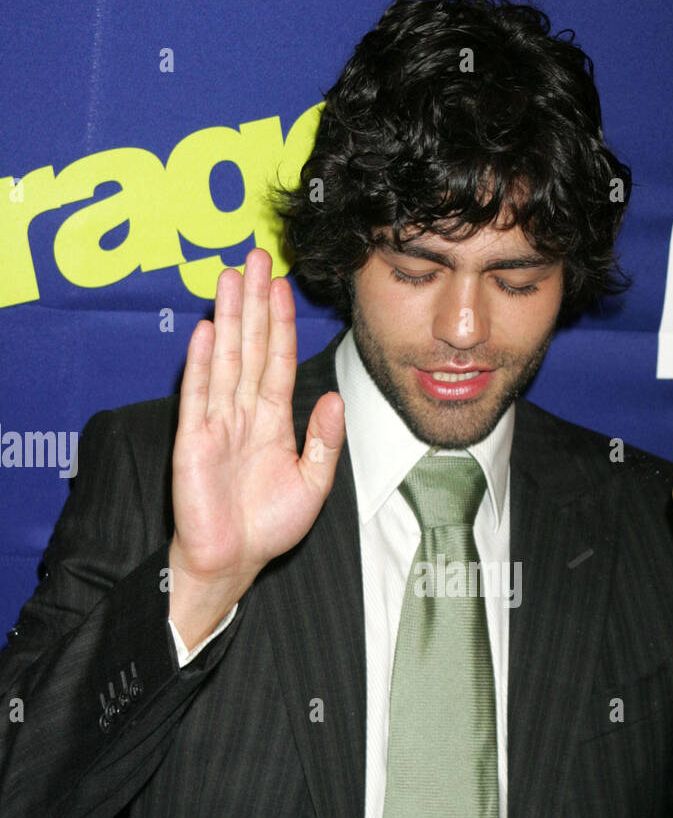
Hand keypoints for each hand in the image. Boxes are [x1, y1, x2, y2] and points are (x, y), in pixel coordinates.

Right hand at [170, 247, 344, 593]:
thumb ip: (324, 441)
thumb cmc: (268, 527)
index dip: (281, 322)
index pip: (277, 359)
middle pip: (250, 346)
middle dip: (253, 302)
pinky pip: (199, 396)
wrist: (232, 560)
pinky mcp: (193, 440)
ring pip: (226, 360)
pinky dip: (203, 364)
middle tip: (256, 257)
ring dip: (227, 318)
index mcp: (272, 421)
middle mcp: (243, 413)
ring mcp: (216, 423)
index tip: (283, 285)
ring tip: (230, 277)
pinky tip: (207, 331)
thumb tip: (334, 399)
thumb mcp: (312, 484)